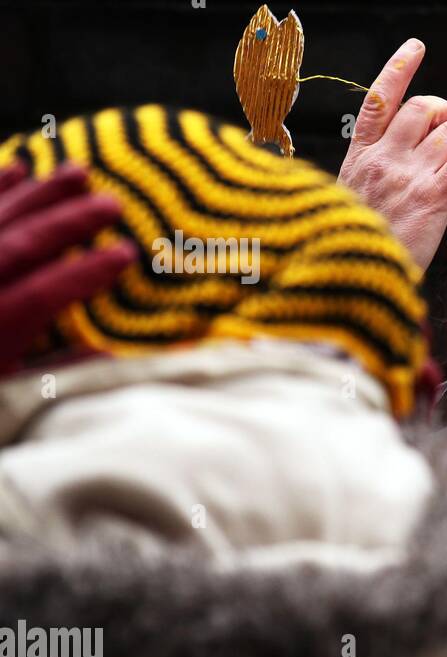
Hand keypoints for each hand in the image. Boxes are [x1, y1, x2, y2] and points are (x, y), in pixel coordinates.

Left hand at [0, 162, 133, 372]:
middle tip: (113, 204)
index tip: (125, 254)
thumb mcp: (6, 389)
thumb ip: (53, 370)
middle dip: (69, 221)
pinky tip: (17, 168)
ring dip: (39, 193)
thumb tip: (108, 350)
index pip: (42, 293)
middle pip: (19, 245)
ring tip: (79, 172)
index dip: (86, 272)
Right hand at [338, 38, 446, 271]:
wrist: (353, 277)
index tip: (415, 48)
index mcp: (360, 156)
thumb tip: (400, 150)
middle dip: (444, 110)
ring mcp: (408, 177)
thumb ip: (372, 170)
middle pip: (422, 108)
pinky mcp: (433, 198)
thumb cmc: (356, 243)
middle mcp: (384, 159)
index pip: (378, 100)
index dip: (398, 69)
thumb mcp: (349, 198)